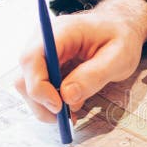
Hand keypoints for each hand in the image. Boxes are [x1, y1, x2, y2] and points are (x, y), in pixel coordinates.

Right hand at [16, 0, 146, 121]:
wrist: (119, 27)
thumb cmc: (121, 38)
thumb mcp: (119, 57)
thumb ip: (94, 76)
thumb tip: (67, 97)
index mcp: (62, 31)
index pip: (33, 58)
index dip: (38, 86)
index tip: (59, 106)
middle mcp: (44, 40)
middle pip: (25, 76)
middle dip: (42, 103)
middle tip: (66, 119)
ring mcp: (41, 53)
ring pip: (27, 85)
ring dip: (45, 106)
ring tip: (71, 115)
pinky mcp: (45, 65)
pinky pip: (38, 87)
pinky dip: (51, 102)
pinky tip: (70, 107)